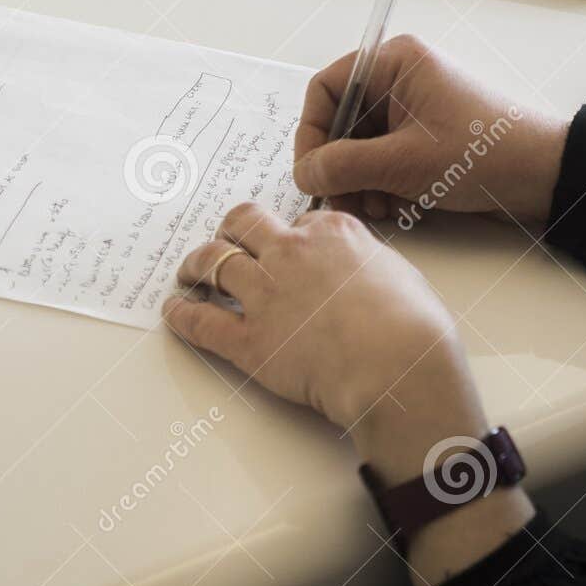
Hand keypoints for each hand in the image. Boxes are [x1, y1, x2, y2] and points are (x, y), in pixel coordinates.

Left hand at [163, 202, 474, 431]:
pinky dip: (181, 315)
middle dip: (233, 229)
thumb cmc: (413, 327)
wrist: (397, 365)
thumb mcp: (401, 274)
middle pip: (245, 223)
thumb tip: (363, 274)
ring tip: (189, 271)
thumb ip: (370, 265)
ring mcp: (266, 294)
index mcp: (333, 232)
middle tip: (227, 240)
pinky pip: (201, 321)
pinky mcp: (249, 340)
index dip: (292, 235)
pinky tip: (173, 311)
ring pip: (213, 261)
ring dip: (196, 264)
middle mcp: (292, 253)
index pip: (300, 221)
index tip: (290, 246)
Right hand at [292, 35, 569, 227]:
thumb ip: (345, 165)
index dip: (311, 132)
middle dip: (339, 166)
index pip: (327, 88)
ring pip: (363, 145)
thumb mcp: (404, 163)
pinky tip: (395, 209)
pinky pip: (386, 157)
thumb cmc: (481, 154)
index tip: (310, 174)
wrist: (546, 175)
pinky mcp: (428, 136)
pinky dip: (383, 184)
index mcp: (395, 62)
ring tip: (374, 210)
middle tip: (341, 203)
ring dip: (361, 181)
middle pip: (343, 121)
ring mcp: (415, 109)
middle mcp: (401, 79)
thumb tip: (304, 174)